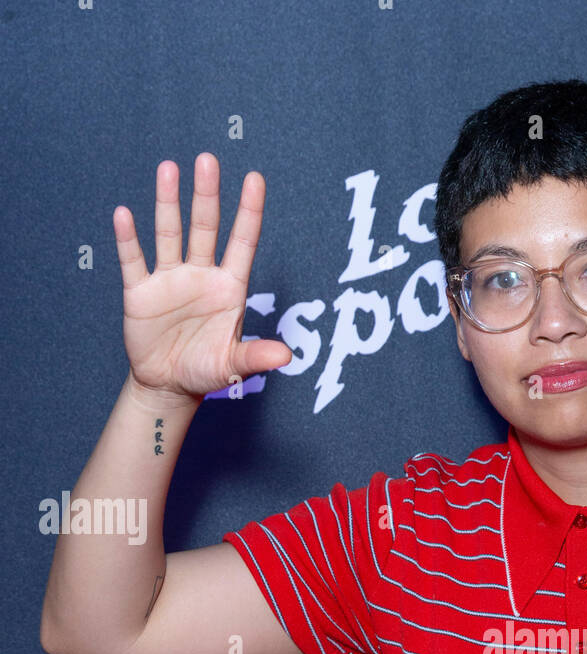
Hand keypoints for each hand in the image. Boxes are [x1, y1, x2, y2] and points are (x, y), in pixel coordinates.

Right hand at [113, 152, 291, 403]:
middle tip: (207, 160)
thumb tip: (287, 357)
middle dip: (206, 195)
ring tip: (168, 169)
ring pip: (170, 233)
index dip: (249, 212)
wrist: (169, 384)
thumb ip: (256, 357)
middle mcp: (201, 275)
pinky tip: (125, 215)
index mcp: (229, 287)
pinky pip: (134, 260)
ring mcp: (170, 279)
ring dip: (168, 202)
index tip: (255, 178)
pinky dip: (129, 239)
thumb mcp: (233, 366)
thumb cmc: (207, 371)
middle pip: (205, 227)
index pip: (242, 243)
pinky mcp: (140, 291)